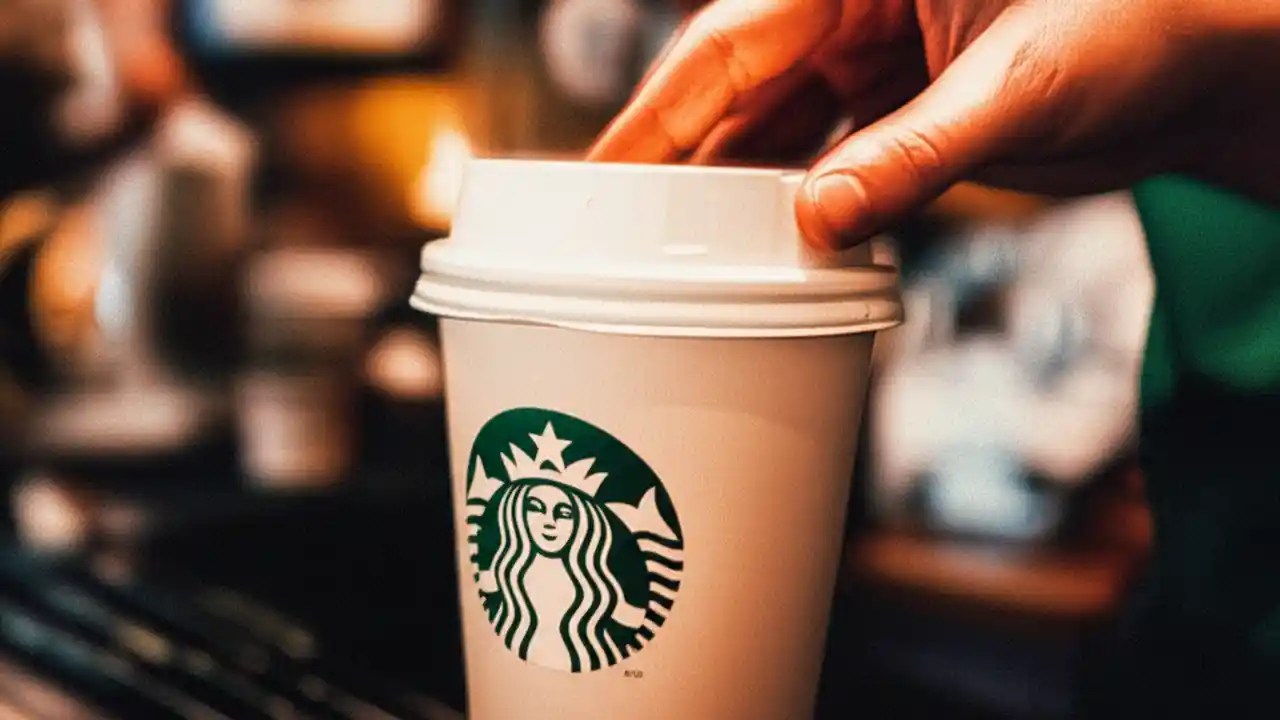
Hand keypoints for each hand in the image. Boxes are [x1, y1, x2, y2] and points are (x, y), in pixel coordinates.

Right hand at [589, 0, 1279, 248]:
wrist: (1208, 68)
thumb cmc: (1142, 26)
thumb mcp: (1022, 87)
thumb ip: (917, 152)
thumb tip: (820, 216)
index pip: (727, 43)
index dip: (654, 113)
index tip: (595, 176)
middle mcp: (851, 10)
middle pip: (730, 89)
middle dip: (672, 160)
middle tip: (607, 233)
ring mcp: (873, 61)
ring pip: (767, 126)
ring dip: (723, 188)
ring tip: (665, 251)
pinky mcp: (899, 108)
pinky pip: (818, 153)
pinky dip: (787, 198)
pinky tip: (755, 243)